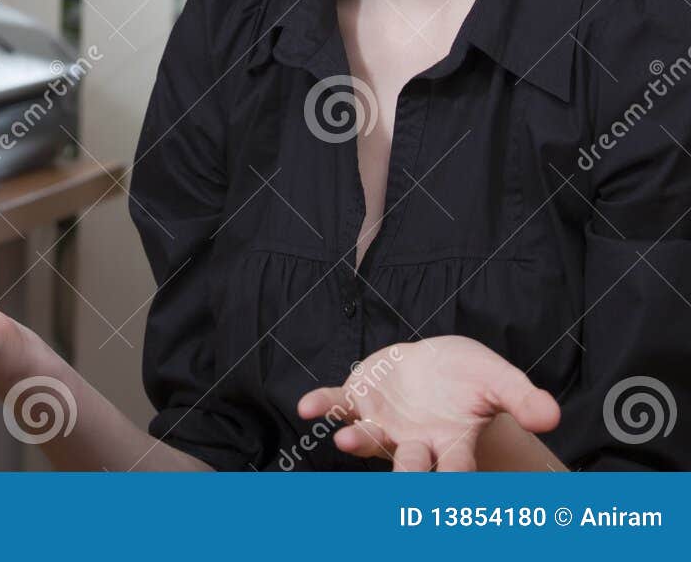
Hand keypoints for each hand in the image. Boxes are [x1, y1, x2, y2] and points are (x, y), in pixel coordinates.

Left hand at [296, 335, 560, 470]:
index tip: (454, 494)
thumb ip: (522, 398)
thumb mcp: (498, 379)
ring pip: (368, 440)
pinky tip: (307, 407)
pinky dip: (323, 405)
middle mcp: (415, 443)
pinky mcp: (359, 400)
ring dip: (357, 441)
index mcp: (453, 443)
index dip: (455, 483)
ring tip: (347, 439)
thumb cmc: (468, 378)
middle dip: (406, 476)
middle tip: (406, 488)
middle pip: (410, 466)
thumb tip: (551, 416)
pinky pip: (338, 406)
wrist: (436, 364)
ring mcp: (383, 424)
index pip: (456, 471)